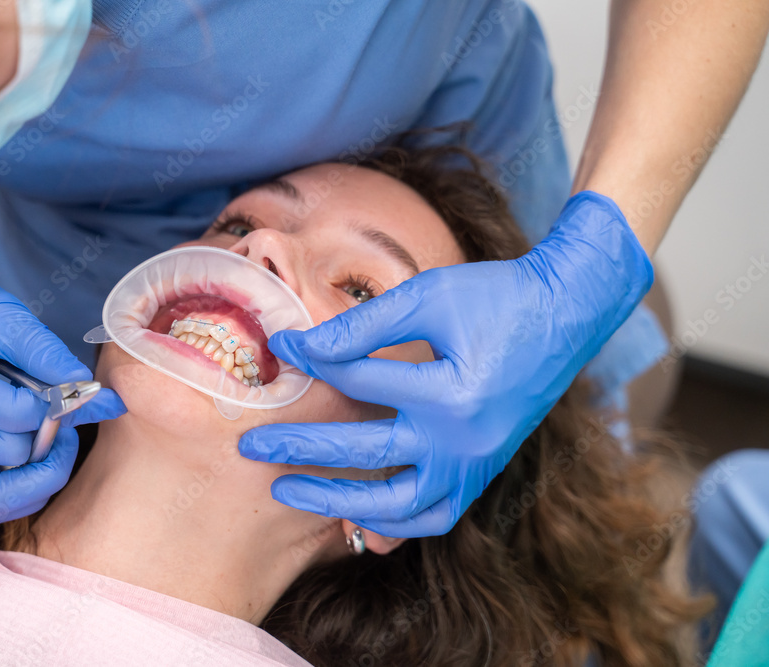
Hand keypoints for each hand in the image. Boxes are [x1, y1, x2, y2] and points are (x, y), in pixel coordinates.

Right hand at [0, 234, 125, 523]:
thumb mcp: (5, 316)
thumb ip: (50, 356)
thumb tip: (101, 397)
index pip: (13, 414)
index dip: (56, 405)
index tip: (72, 389)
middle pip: (9, 454)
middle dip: (48, 433)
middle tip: (62, 409)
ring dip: (39, 471)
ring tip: (54, 439)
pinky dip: (20, 490)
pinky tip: (40, 460)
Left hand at [239, 192, 651, 536]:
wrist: (566, 313)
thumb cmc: (496, 296)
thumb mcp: (428, 295)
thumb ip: (363, 325)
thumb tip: (297, 347)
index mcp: (450, 394)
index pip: (360, 383)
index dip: (313, 362)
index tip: (276, 351)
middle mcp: (464, 441)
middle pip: (365, 456)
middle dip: (299, 451)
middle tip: (249, 448)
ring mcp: (477, 464)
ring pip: (398, 506)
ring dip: (339, 503)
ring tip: (288, 493)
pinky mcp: (484, 470)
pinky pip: (435, 515)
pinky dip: (396, 521)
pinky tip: (358, 515)